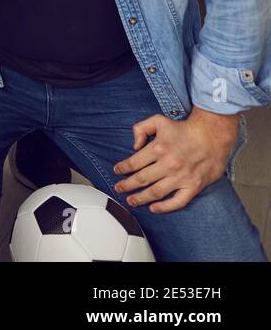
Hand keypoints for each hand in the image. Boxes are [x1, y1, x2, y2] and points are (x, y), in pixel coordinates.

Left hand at [111, 108, 238, 212]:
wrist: (213, 135)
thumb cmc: (185, 128)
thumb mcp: (158, 120)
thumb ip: (140, 129)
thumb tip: (134, 146)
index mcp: (158, 149)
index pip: (134, 163)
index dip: (122, 168)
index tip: (116, 171)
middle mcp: (168, 165)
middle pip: (141, 179)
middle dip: (126, 185)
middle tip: (118, 188)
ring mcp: (181, 177)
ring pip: (155, 192)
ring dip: (140, 198)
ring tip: (131, 201)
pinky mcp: (194, 186)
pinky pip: (178, 202)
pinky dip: (165, 207)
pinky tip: (154, 208)